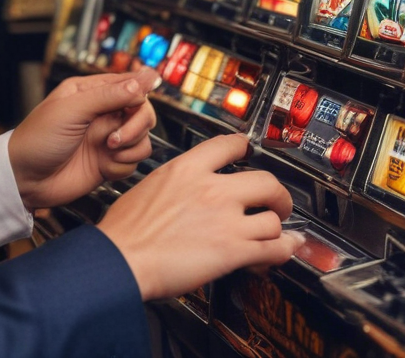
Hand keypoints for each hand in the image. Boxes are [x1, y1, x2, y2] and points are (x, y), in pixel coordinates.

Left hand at [8, 66, 158, 210]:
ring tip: (107, 150)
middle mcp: (103, 114)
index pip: (130, 84)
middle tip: (115, 138)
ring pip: (142, 138)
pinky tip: (103, 168)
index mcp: (91, 92)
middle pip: (143, 112)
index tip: (137, 104)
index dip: (140, 93)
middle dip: (136, 125)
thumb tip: (143, 79)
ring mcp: (107, 139)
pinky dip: (122, 166)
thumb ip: (109, 95)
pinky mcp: (109, 163)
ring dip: (130, 146)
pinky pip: (133, 162)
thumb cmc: (39, 138)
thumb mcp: (72, 110)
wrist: (25, 180)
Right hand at [97, 134, 298, 300]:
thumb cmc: (124, 231)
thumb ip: (176, 183)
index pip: (229, 145)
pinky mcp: (231, 250)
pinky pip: (273, 249)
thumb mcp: (149, 186)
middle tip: (276, 202)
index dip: (245, 148)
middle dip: (277, 194)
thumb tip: (183, 192)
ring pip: (273, 218)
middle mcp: (212, 189)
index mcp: (188, 168)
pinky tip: (284, 250)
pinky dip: (284, 251)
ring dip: (276, 228)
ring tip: (276, 233)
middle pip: (266, 181)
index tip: (249, 152)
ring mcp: (225, 219)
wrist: (120, 259)